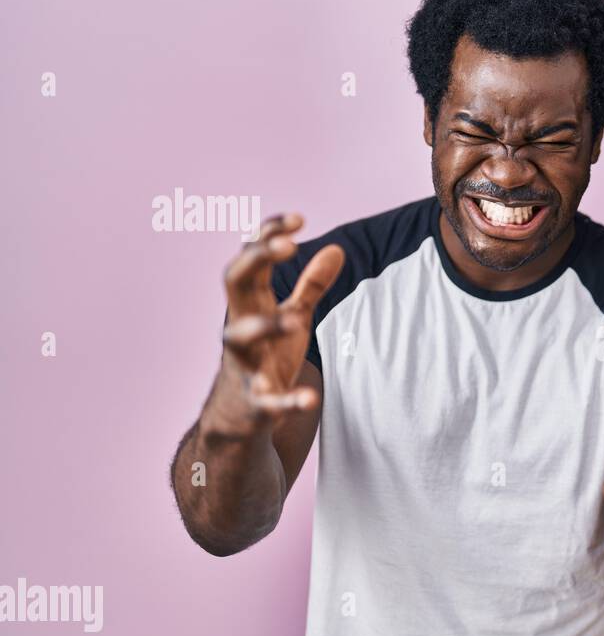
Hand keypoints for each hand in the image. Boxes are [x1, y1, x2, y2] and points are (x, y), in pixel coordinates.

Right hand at [206, 214, 344, 437]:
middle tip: (288, 247)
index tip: (299, 219)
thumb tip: (337, 249)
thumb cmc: (266, 357)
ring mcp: (242, 363)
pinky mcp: (254, 403)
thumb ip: (311, 285)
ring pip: (238, 337)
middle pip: (234, 283)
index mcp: (250, 304)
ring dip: (264, 326)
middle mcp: (239, 326)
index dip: (269, 236)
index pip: (251, 258)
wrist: (239, 416)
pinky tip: (310, 400)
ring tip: (294, 320)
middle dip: (255, 260)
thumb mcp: (292, 316)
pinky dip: (287, 400)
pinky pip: (266, 400)